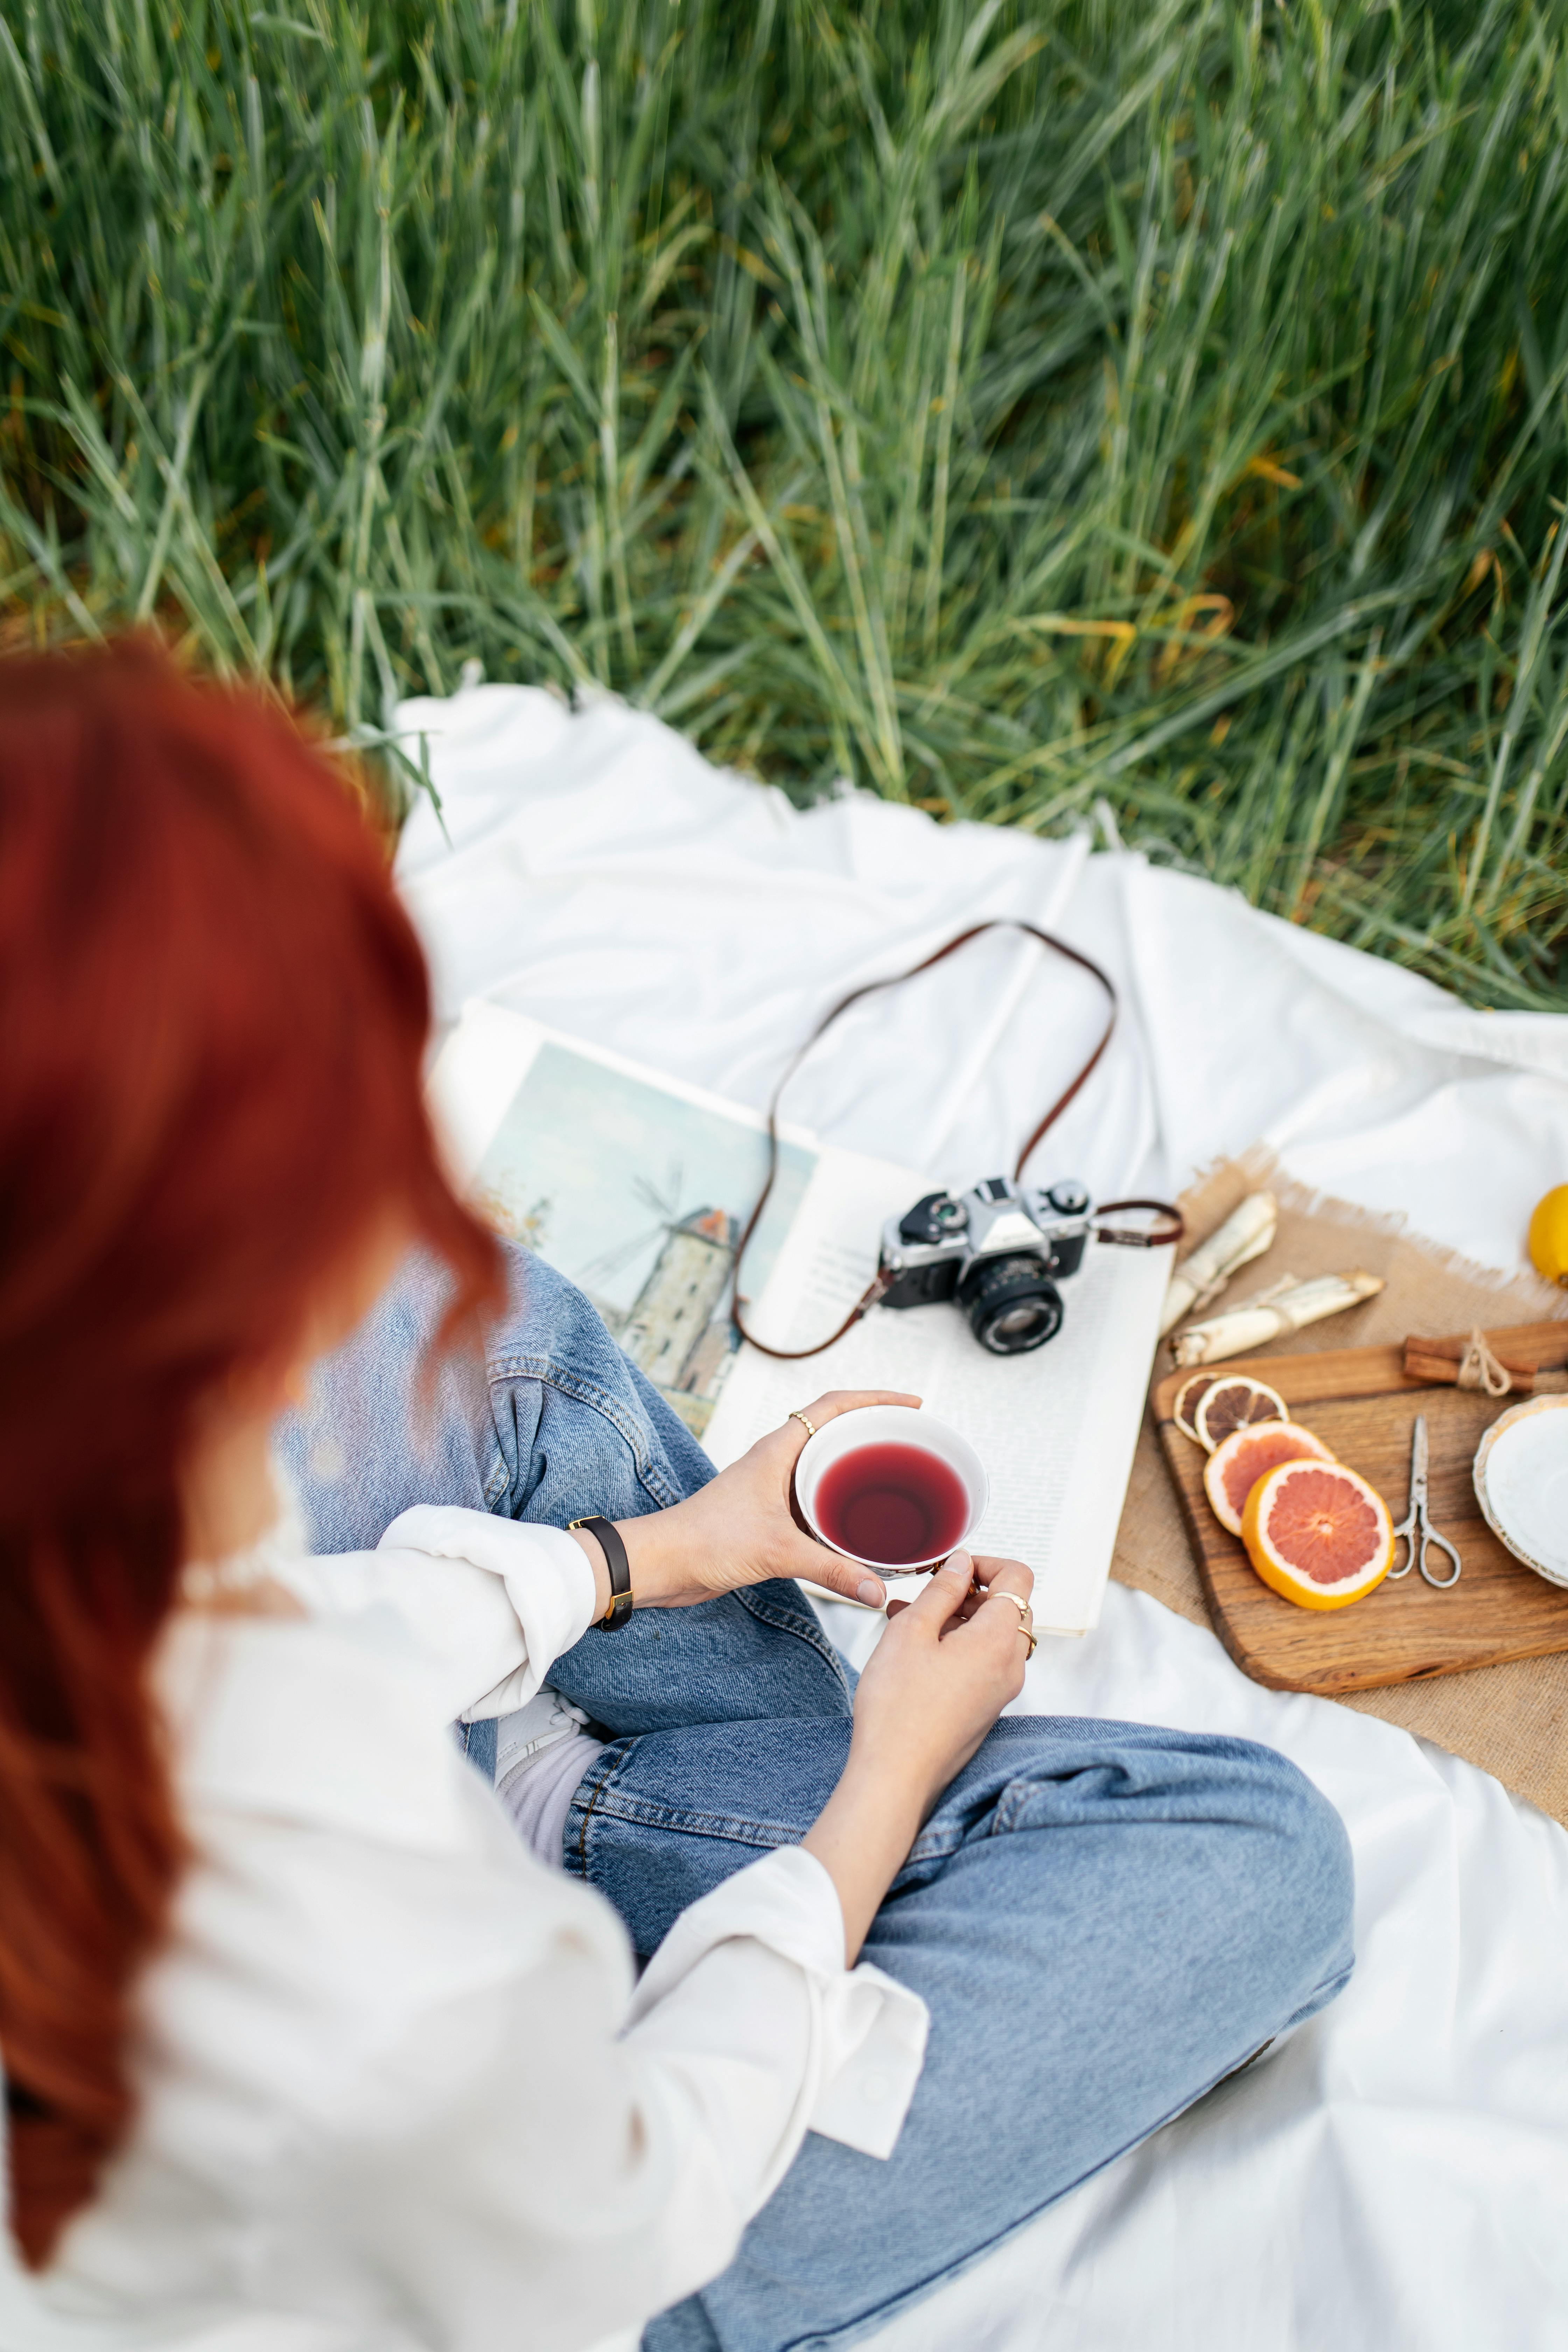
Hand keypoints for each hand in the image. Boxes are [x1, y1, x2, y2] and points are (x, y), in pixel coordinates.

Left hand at [575, 1390, 922, 1614]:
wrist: (664, 1562)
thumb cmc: (705, 1540)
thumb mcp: (778, 1552)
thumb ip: (832, 1570)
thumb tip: (876, 1589)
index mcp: (778, 1449)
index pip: (833, 1405)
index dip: (875, 1398)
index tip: (910, 1404)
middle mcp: (776, 1461)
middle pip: (834, 1430)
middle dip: (873, 1430)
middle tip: (911, 1441)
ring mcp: (772, 1487)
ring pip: (824, 1466)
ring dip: (856, 1467)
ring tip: (896, 1478)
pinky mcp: (768, 1515)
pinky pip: (814, 1499)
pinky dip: (840, 1504)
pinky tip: (860, 1525)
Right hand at [849, 1550, 1033, 1815]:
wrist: (896, 1775)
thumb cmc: (898, 1705)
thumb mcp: (912, 1631)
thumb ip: (942, 1590)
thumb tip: (962, 1563)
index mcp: (998, 1640)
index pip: (1018, 1578)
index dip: (986, 1562)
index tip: (951, 1568)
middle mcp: (1010, 1665)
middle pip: (1009, 1607)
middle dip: (969, 1591)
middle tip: (927, 1592)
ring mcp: (1001, 1690)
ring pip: (993, 1636)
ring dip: (958, 1619)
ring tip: (909, 1618)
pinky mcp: (987, 1708)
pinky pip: (984, 1663)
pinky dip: (958, 1646)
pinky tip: (915, 1650)